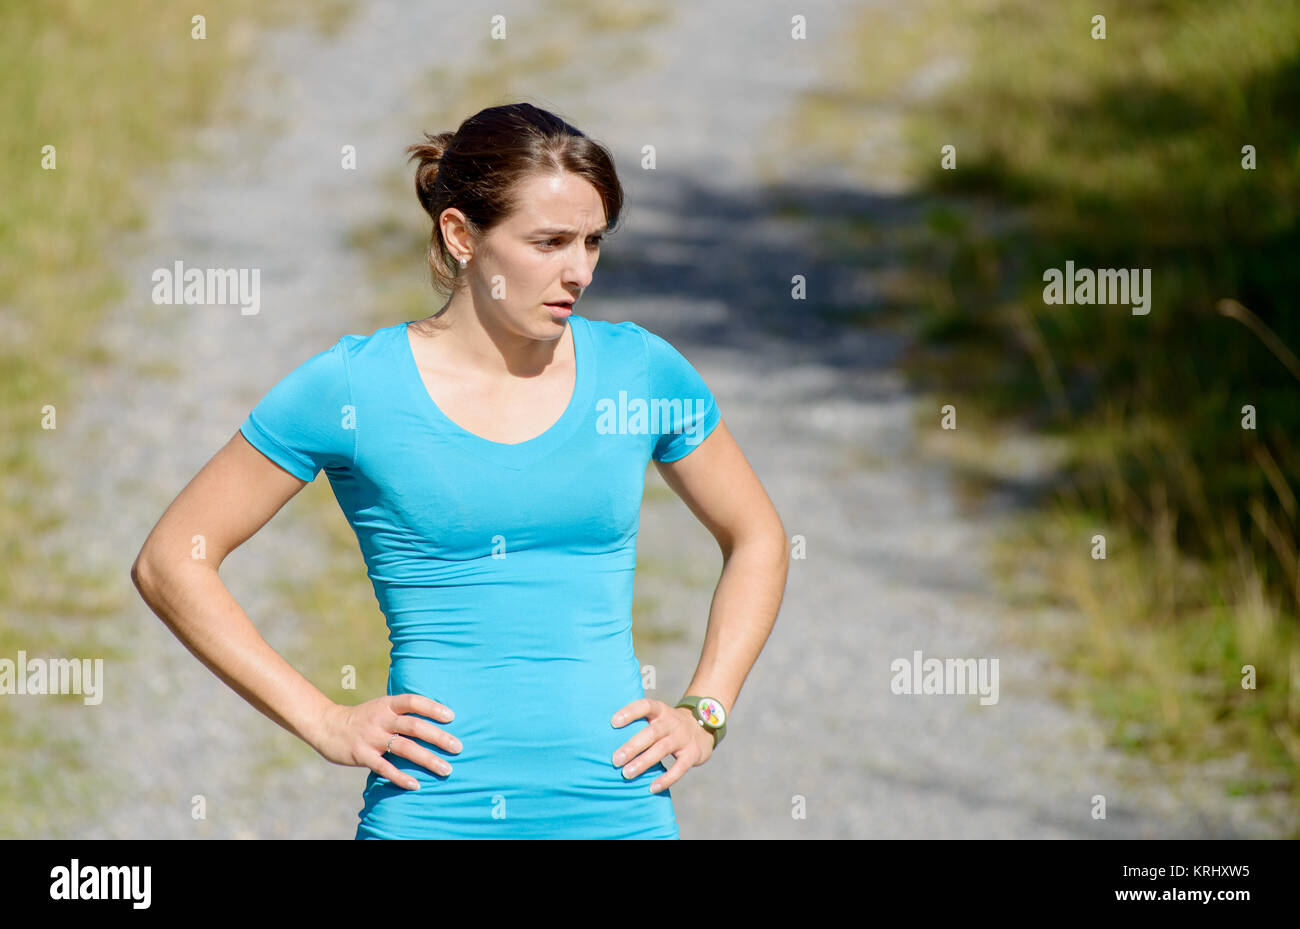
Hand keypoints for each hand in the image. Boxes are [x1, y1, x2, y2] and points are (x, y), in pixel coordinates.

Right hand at [310, 694, 460, 790]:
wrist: (327, 726)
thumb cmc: (364, 718)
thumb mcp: (382, 707)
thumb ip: (403, 713)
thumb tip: (435, 719)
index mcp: (387, 704)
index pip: (413, 701)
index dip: (433, 707)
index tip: (452, 717)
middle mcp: (381, 719)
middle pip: (414, 726)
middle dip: (438, 737)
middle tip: (458, 747)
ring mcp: (371, 737)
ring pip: (404, 748)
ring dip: (427, 759)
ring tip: (446, 769)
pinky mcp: (361, 755)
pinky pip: (384, 768)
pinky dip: (400, 777)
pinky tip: (415, 784)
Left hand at [610, 698, 714, 793]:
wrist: (703, 728)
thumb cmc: (668, 725)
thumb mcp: (657, 717)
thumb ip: (639, 723)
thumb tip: (603, 735)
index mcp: (660, 711)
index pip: (645, 706)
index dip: (630, 712)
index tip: (613, 723)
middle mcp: (672, 722)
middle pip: (652, 732)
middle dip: (632, 746)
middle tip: (615, 759)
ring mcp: (683, 738)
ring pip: (662, 749)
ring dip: (643, 762)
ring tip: (627, 774)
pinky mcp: (693, 754)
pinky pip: (679, 768)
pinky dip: (665, 779)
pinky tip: (651, 787)